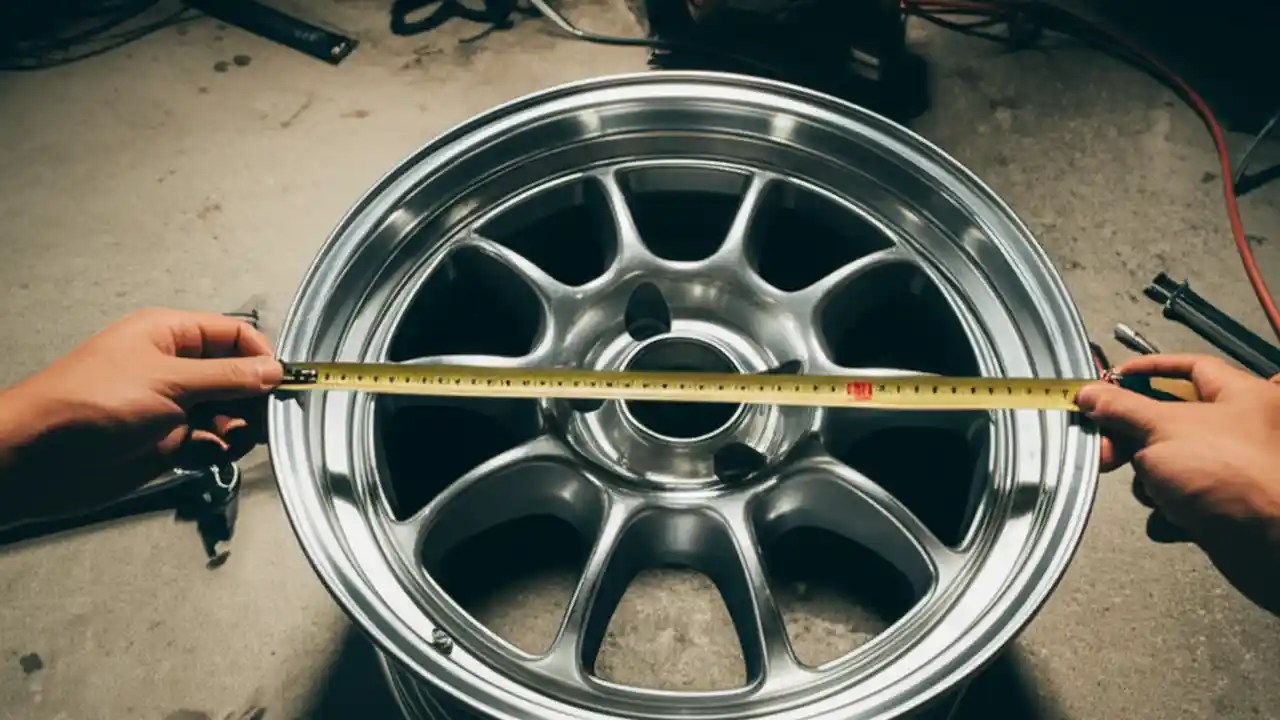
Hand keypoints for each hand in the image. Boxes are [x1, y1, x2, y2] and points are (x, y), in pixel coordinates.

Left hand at [0, 309, 282, 524]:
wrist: (42, 458)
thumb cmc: (90, 403)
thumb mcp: (169, 381)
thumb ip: (229, 377)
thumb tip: (274, 370)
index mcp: (171, 335)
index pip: (234, 334)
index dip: (262, 354)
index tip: (283, 380)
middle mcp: (176, 368)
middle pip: (238, 375)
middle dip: (255, 396)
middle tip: (263, 415)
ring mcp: (174, 405)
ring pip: (230, 412)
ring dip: (240, 427)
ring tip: (231, 438)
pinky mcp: (169, 441)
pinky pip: (213, 442)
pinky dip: (220, 448)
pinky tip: (211, 452)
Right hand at [1075, 354, 1279, 614]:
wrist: (1269, 546)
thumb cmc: (1230, 474)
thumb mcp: (1163, 428)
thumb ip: (1121, 408)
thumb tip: (1089, 393)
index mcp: (1240, 396)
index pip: (1190, 366)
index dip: (1150, 369)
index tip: (1114, 379)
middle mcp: (1240, 430)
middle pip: (1169, 421)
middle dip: (1136, 440)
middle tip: (1106, 450)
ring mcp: (1231, 472)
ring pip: (1169, 465)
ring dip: (1151, 482)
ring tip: (1159, 492)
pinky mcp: (1223, 509)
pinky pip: (1180, 501)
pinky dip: (1170, 512)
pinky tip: (1176, 519)